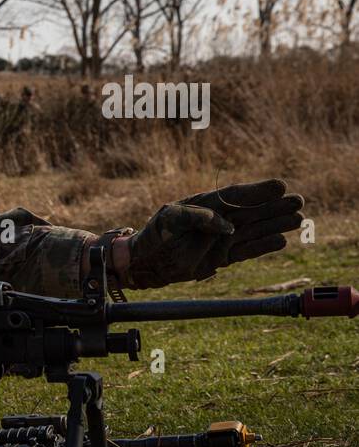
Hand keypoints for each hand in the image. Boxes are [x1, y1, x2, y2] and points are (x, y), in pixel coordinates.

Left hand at [124, 179, 303, 288]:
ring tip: (298, 220)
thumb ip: (199, 217)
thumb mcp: (171, 217)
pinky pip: (247, 251)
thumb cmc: (156, 234)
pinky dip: (264, 247)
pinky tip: (281, 241)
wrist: (147, 260)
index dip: (258, 191)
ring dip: (276, 225)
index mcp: (207, 204)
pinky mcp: (222, 258)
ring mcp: (223, 240)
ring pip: (255, 231)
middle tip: (298, 201)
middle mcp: (219, 221)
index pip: (237, 195)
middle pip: (253, 211)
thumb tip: (228, 227)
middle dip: (275, 206)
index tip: (280, 186)